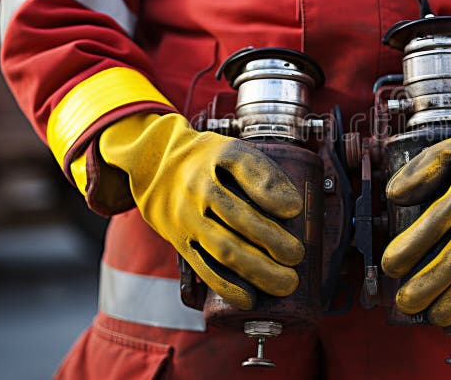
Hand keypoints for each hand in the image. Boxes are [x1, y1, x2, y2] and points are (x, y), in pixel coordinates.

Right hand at [98, 112, 304, 309]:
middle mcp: (199, 186)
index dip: (270, 191)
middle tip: (297, 255)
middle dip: (271, 240)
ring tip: (286, 283)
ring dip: (257, 269)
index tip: (295, 209)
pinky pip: (203, 266)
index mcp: (218, 157)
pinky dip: (226, 285)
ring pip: (224, 247)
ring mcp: (187, 216)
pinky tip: (249, 299)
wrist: (153, 165)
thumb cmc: (208, 162)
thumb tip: (294, 209)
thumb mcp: (232, 151)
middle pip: (238, 216)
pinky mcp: (179, 241)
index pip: (246, 169)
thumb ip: (263, 174)